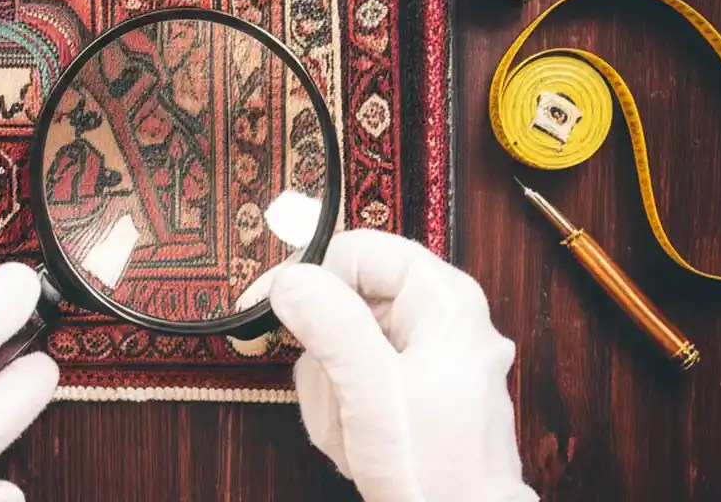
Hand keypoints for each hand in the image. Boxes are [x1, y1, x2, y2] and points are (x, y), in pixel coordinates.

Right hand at [268, 229, 535, 501]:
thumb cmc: (432, 469)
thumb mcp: (372, 391)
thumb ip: (331, 324)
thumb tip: (290, 278)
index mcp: (444, 301)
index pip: (361, 251)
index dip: (317, 276)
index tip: (276, 309)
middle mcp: (437, 320)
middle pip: (344, 300)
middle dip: (325, 354)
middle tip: (338, 394)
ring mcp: (422, 357)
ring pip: (339, 343)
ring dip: (330, 391)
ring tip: (355, 428)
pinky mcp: (406, 390)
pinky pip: (349, 379)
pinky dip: (341, 410)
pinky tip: (359, 438)